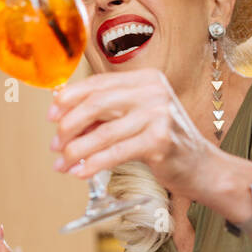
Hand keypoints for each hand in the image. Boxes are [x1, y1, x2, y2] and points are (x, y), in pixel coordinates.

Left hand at [47, 68, 220, 199]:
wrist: (200, 166)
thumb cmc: (162, 141)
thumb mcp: (135, 117)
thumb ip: (105, 113)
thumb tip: (60, 115)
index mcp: (145, 79)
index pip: (98, 83)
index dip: (69, 99)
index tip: (51, 115)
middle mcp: (153, 91)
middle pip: (96, 104)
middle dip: (69, 126)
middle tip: (55, 145)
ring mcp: (159, 114)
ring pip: (103, 132)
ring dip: (76, 151)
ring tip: (62, 164)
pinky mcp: (160, 140)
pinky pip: (116, 153)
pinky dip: (94, 164)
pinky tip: (80, 172)